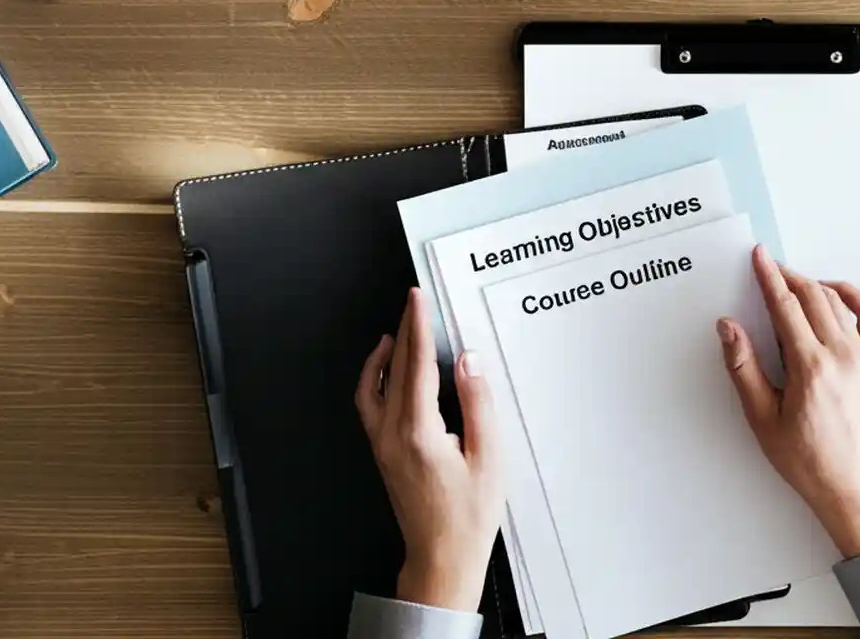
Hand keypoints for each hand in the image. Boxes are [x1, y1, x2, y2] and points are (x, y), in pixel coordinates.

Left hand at [355, 288, 502, 610]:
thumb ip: (478, 405)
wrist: (441, 558)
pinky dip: (376, 380)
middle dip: (404, 331)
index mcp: (419, 433)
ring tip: (398, 331)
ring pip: (374, 387)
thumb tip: (468, 363)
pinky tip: (389, 374)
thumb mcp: (489, 458)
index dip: (418, 327)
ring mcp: (382, 446)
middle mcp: (392, 436)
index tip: (417, 299)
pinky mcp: (383, 454)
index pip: (416, 366)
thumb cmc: (468, 517)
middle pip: (394, 370)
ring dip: (385, 355)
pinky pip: (370, 406)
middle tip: (412, 302)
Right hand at [717, 246, 859, 557]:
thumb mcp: (763, 419)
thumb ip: (744, 368)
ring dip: (814, 285)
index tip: (759, 257)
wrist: (857, 487)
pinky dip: (851, 297)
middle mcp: (843, 356)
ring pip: (839, 301)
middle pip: (813, 296)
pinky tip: (835, 294)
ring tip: (794, 283)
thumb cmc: (810, 461)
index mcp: (811, 368)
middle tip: (769, 269)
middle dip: (788, 277)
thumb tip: (729, 328)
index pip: (785, 307)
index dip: (768, 277)